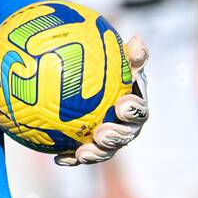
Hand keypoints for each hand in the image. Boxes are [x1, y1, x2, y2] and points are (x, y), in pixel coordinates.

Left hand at [55, 34, 148, 166]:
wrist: (89, 82)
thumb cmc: (108, 67)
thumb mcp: (118, 57)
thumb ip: (130, 53)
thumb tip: (138, 39)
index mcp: (136, 106)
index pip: (139, 109)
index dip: (134, 110)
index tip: (122, 105)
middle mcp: (127, 126)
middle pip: (125, 135)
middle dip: (116, 137)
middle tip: (102, 133)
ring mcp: (109, 139)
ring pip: (106, 150)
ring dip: (96, 153)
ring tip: (82, 152)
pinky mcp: (92, 147)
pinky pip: (83, 155)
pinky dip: (72, 158)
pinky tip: (58, 158)